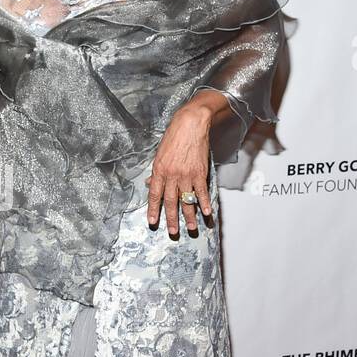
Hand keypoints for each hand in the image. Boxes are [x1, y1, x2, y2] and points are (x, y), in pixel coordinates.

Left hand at [145, 102, 213, 235]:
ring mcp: (186, 174)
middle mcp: (172, 175)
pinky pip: (202, 191)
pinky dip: (204, 203)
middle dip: (172, 219)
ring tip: (192, 228)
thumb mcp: (159, 154)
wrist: (190, 125)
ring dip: (189, 216)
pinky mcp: (200, 172)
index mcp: (159, 171)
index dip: (153, 210)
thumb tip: (149, 184)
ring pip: (187, 200)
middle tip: (173, 232)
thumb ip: (156, 171)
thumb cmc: (173, 137)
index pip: (154, 195)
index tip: (153, 222)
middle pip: (171, 202)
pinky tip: (206, 213)